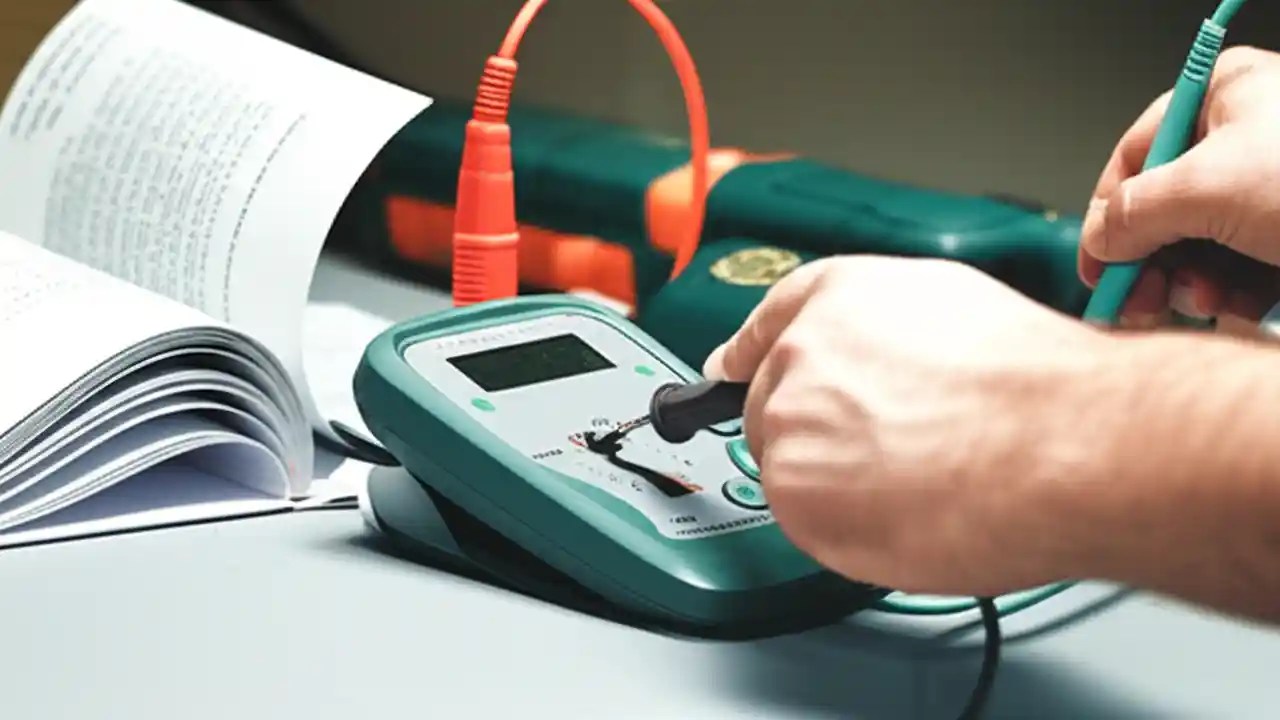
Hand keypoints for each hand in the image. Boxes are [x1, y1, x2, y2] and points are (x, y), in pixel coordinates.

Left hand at [702, 256, 1123, 596]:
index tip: (731, 368)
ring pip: (791, 468)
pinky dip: (844, 529)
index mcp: (838, 295)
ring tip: (916, 484)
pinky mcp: (793, 490)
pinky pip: (806, 520)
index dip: (754, 351)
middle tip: (888, 455)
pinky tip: (904, 512)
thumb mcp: (957, 309)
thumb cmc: (1036, 385)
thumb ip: (886, 331)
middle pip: (774, 404)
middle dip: (817, 435)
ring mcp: (789, 420)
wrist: (1062, 444)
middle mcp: (801, 351)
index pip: (771, 321)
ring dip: (836, 486)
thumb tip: (873, 359)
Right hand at [1079, 45, 1279, 326]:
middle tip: (1140, 299)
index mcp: (1222, 100)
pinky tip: (1240, 307)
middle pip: (1164, 210)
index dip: (1105, 216)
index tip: (1097, 267)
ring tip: (1205, 302)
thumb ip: (1131, 213)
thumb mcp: (1207, 187)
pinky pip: (1242, 271)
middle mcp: (1247, 142)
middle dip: (1152, 261)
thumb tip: (1099, 240)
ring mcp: (1274, 194)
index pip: (1134, 157)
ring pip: (1200, 247)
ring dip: (1192, 286)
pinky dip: (1233, 297)